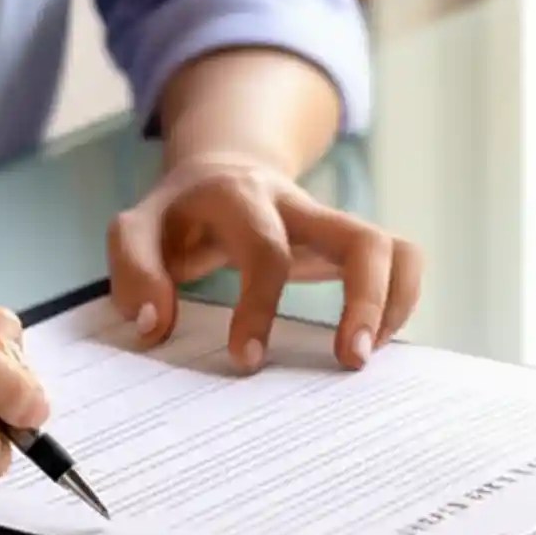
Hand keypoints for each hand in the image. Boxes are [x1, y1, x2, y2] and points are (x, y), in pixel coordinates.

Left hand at [107, 155, 422, 370]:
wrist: (219, 173)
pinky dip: (400, 303)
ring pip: (396, 248)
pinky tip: (368, 342)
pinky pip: (400, 261)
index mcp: (241, 199)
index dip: (259, 307)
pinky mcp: (350, 244)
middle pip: (363, 238)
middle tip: (350, 361)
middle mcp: (299, 206)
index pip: (266, 250)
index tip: (247, 360)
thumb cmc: (177, 216)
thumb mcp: (135, 230)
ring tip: (364, 356)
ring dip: (394, 305)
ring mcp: (331, 224)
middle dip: (366, 301)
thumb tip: (156, 324)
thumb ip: (134, 270)